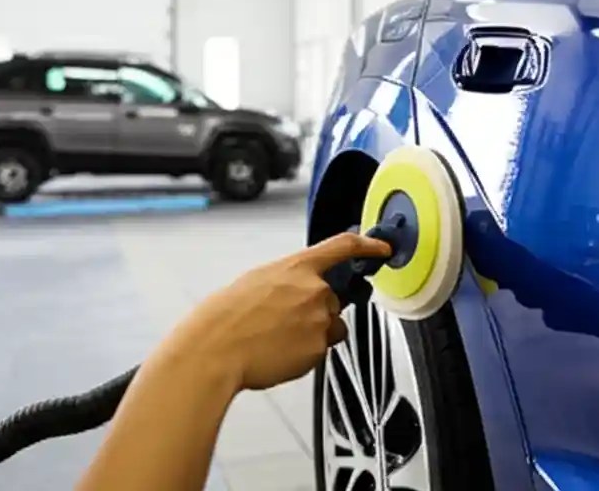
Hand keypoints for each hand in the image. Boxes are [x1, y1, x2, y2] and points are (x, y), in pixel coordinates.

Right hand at [169, 233, 391, 391]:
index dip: (368, 245)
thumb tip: (298, 289)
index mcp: (298, 267)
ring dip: (313, 334)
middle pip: (333, 301)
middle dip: (317, 313)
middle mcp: (315, 290)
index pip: (343, 246)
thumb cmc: (226, 317)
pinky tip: (278, 353)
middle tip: (283, 324)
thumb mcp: (257, 281)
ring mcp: (319, 319)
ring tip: (277, 340)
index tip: (383, 246)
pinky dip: (304, 354)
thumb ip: (288, 280)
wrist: (215, 350)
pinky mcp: (318, 348)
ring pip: (330, 328)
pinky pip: (319, 351)